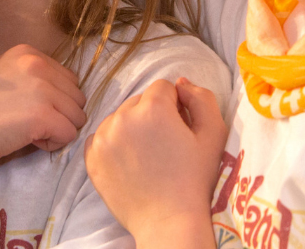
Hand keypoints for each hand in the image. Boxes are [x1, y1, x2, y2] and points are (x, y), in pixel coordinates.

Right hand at [0, 45, 87, 166]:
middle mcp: (37, 63)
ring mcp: (42, 88)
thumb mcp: (1, 76)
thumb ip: (31, 75)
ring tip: (29, 132)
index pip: (67, 79)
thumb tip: (63, 89)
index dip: (53, 100)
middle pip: (76, 96)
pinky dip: (53, 144)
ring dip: (57, 129)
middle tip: (30, 124)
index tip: (27, 109)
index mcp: (27, 52)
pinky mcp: (43, 115)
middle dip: (59, 114)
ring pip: (76, 116)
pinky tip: (30, 141)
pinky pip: (69, 134)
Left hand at [85, 78, 226, 243]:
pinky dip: (114, 143)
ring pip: (120, 117)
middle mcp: (122, 117)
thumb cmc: (195, 179)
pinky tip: (130, 162)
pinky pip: (102, 136)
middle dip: (153, 115)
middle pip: (139, 101)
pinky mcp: (91, 157)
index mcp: (153, 108)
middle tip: (165, 145)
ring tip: (147, 156)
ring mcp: (103, 138)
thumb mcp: (213, 134)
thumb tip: (180, 83)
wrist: (169, 221)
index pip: (163, 87)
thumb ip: (201, 98)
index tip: (180, 129)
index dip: (176, 106)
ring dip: (132, 128)